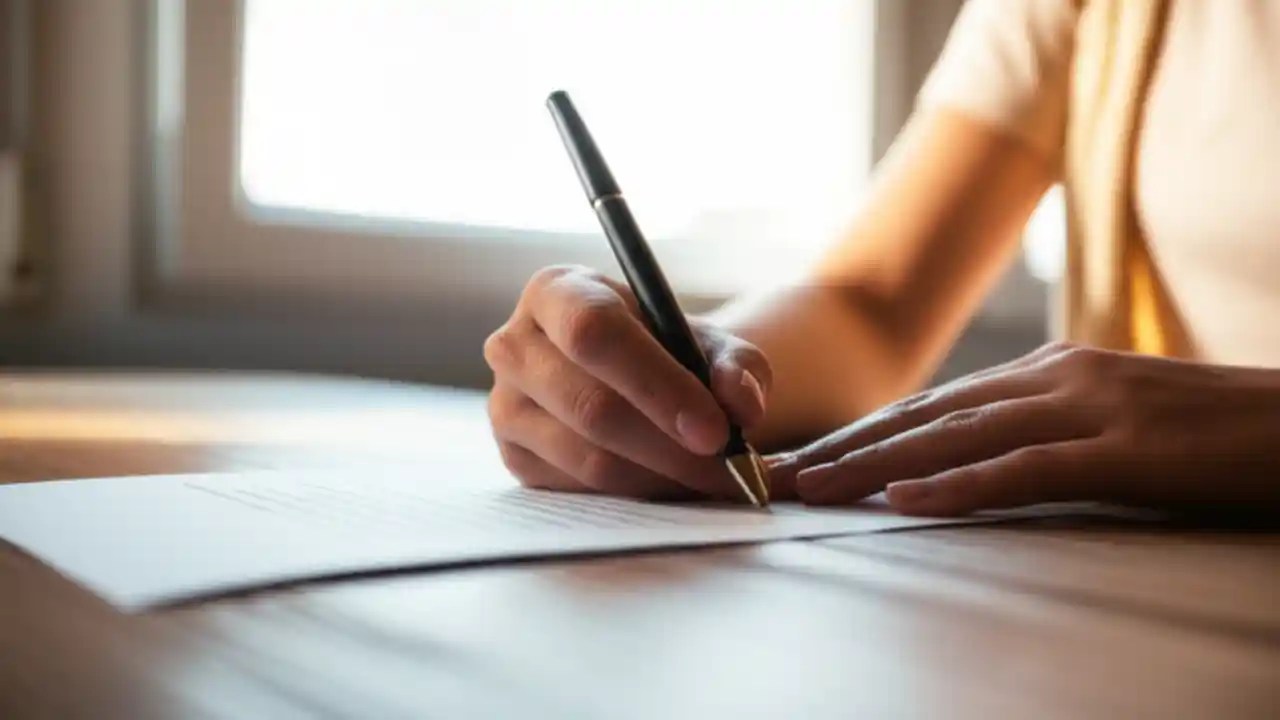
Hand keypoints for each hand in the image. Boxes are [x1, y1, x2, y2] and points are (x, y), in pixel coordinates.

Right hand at [485, 265, 771, 499]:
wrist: (633, 381)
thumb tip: (741, 404)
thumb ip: (737, 366)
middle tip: (728, 468)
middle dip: (670, 447)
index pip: (594, 334)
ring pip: (587, 458)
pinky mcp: (515, 456)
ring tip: (715, 480)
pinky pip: (580, 489)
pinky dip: (638, 496)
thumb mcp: (711, 343)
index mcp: (558, 292)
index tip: (715, 430)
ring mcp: (505, 405)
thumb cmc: (669, 350)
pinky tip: (675, 485)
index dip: (657, 385)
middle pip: (590, 406)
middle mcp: (515, 344)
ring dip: (662, 478)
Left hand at [770, 342, 1279, 515]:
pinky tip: (905, 500)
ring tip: (814, 488)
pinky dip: (958, 485)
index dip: (866, 432)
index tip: (811, 457)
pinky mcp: (1122, 450)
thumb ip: (1047, 430)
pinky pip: (1023, 470)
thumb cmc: (1209, 434)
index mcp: (1051, 371)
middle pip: (929, 416)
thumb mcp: (1113, 422)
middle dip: (849, 447)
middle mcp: (1056, 378)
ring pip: (957, 437)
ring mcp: (1088, 408)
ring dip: (877, 465)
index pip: (936, 405)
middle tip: (782, 474)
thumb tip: (978, 455)